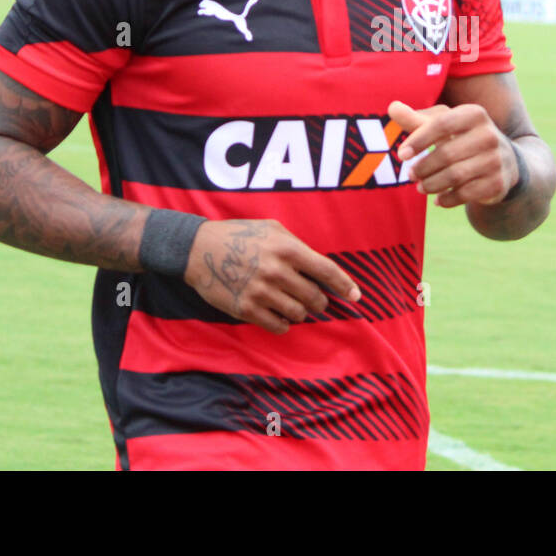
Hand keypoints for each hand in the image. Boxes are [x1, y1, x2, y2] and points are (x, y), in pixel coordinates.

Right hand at [184, 219, 359, 334]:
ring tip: (293, 304)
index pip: (327, 271)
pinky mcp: (247, 309)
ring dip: (301, 312)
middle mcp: (277, 271)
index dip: (345, 286)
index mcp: (287, 248)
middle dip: (319, 301)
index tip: (356, 297)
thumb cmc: (239, 235)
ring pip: (299, 314)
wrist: (198, 249)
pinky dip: (285, 324)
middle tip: (313, 298)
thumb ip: (297, 246)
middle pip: (316, 298)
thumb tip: (321, 268)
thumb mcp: (272, 229)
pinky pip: (279, 326)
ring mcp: (262, 292)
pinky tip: (279, 314)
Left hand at [388, 100, 518, 207]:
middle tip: (410, 175)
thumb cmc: (463, 138)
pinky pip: (465, 194)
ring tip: (420, 187)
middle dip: (423, 167)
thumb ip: (417, 119)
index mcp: (474, 114)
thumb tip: (392, 108)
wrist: (505, 162)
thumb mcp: (444, 125)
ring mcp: (496, 160)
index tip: (401, 154)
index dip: (419, 140)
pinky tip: (438, 200)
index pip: (441, 124)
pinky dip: (447, 199)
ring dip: (431, 184)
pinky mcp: (497, 184)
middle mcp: (489, 135)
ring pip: (455, 176)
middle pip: (446, 154)